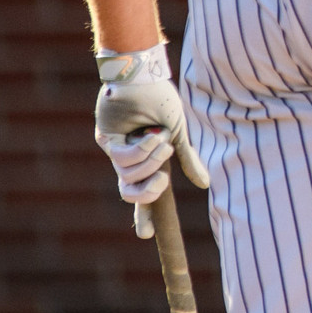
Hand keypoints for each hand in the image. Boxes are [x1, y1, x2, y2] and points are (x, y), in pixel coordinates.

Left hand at [92, 46, 209, 237]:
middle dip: (146, 195)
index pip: (143, 192)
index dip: (144, 214)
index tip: (145, 236)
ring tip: (160, 138)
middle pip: (129, 192)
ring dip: (152, 160)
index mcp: (146, 158)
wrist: (146, 76)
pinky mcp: (107, 139)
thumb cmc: (161, 99)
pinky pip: (124, 159)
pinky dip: (142, 149)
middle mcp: (128, 157)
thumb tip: (204, 184)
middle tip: (160, 183)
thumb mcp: (179, 133)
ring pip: (130, 176)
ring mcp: (117, 149)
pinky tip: (150, 133)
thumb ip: (187, 159)